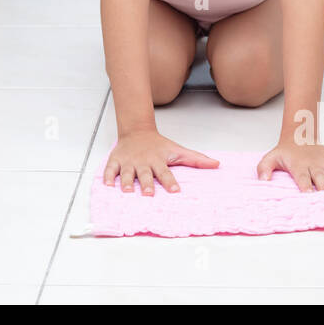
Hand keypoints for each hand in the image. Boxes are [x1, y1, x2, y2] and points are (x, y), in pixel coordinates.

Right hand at [104, 130, 219, 195]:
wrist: (137, 130)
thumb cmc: (158, 144)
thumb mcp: (177, 150)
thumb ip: (196, 159)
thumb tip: (216, 164)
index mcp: (158, 160)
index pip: (166, 173)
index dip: (170, 182)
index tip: (175, 191)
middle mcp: (143, 162)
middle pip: (145, 174)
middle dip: (147, 184)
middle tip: (148, 194)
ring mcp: (128, 161)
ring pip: (126, 173)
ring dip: (126, 182)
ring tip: (126, 191)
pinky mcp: (116, 160)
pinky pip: (110, 169)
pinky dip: (108, 176)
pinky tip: (107, 185)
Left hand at [257, 141, 323, 192]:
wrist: (299, 135)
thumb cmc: (286, 152)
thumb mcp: (271, 157)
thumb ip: (264, 168)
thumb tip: (263, 180)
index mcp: (300, 166)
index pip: (303, 179)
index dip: (306, 188)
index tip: (310, 196)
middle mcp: (316, 165)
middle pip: (322, 179)